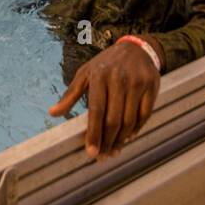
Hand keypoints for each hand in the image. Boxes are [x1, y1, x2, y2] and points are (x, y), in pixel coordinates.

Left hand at [49, 39, 159, 159]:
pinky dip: (137, 129)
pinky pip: (145, 114)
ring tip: (114, 150)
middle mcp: (119, 78)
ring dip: (121, 139)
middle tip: (103, 156)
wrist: (136, 48)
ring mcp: (137, 82)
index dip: (94, 133)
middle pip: (113, 119)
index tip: (91, 151)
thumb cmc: (106, 64)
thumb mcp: (86, 73)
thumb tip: (53, 113)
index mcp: (99, 76)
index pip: (96, 111)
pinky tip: (129, 136)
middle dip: (107, 141)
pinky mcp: (151, 85)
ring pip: (129, 120)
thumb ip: (70, 94)